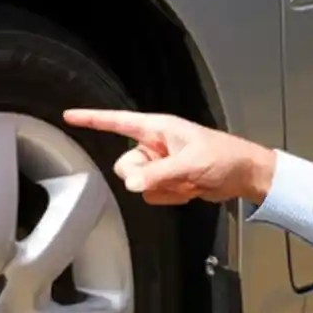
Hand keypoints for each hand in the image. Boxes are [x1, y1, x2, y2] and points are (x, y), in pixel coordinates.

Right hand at [62, 109, 276, 205]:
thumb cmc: (223, 157)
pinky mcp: (166, 181)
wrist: (243, 175)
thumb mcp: (191, 164)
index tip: (69, 116)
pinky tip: (189, 189)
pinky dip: (170, 196)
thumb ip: (158, 173)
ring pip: (138, 184)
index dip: (92, 119)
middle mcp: (154, 145)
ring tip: (187, 181)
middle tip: (172, 175)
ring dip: (163, 188)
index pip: (117, 122)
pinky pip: (152, 194)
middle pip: (125, 165)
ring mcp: (159, 165)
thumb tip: (130, 183)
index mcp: (158, 128)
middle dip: (145, 176)